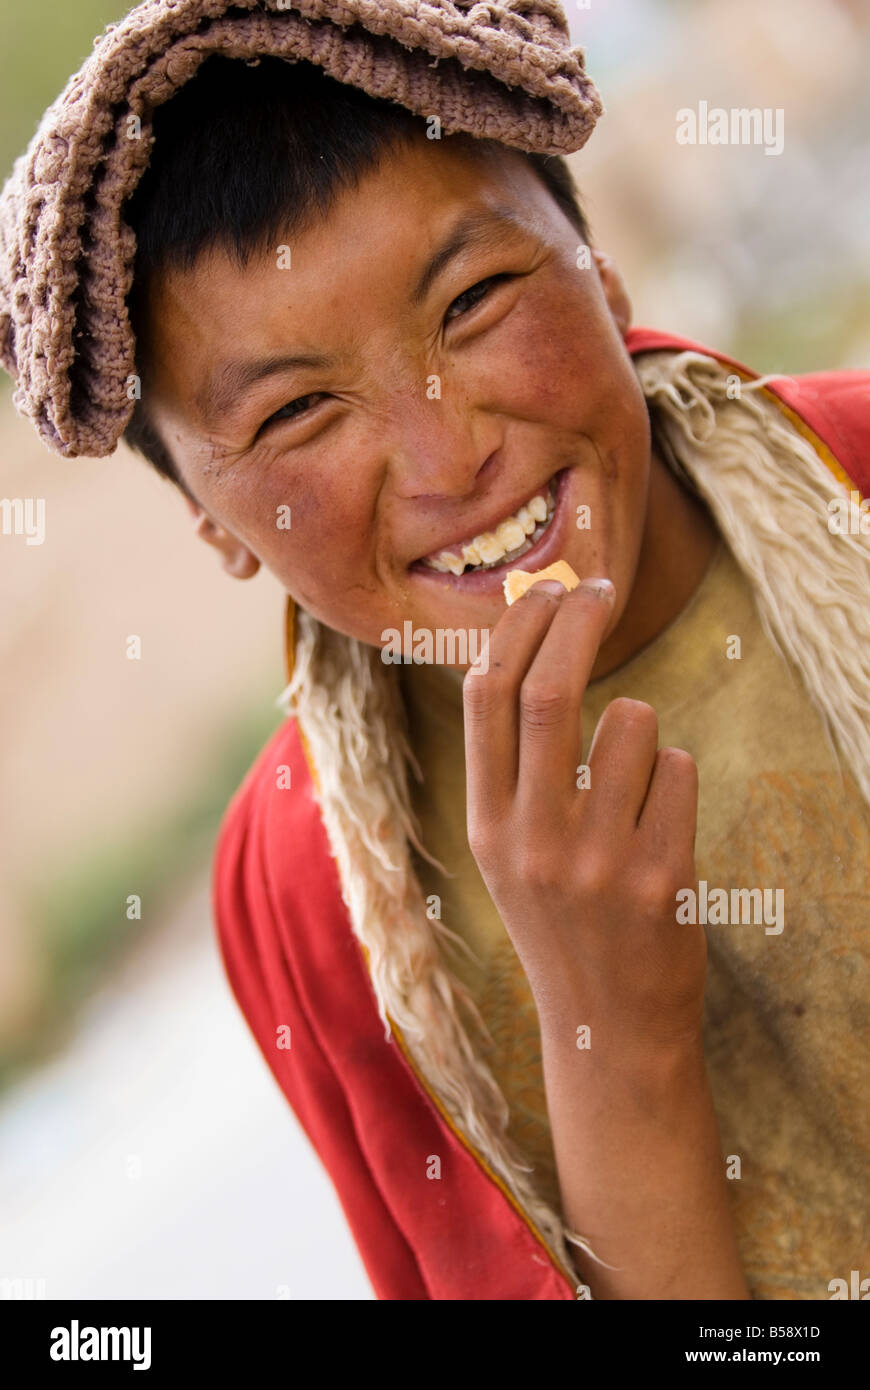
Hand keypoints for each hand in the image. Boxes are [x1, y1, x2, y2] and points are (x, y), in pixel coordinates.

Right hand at [463, 576, 704, 1058]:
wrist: (610, 1031)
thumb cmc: (561, 920)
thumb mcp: (509, 850)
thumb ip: (514, 765)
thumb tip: (531, 647)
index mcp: (486, 825)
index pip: (486, 696)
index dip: (517, 627)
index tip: (545, 590)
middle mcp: (531, 839)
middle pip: (551, 691)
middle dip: (577, 619)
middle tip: (598, 588)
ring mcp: (597, 860)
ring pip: (634, 721)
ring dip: (643, 727)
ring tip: (637, 786)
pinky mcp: (661, 876)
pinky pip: (682, 768)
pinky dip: (678, 774)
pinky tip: (663, 828)